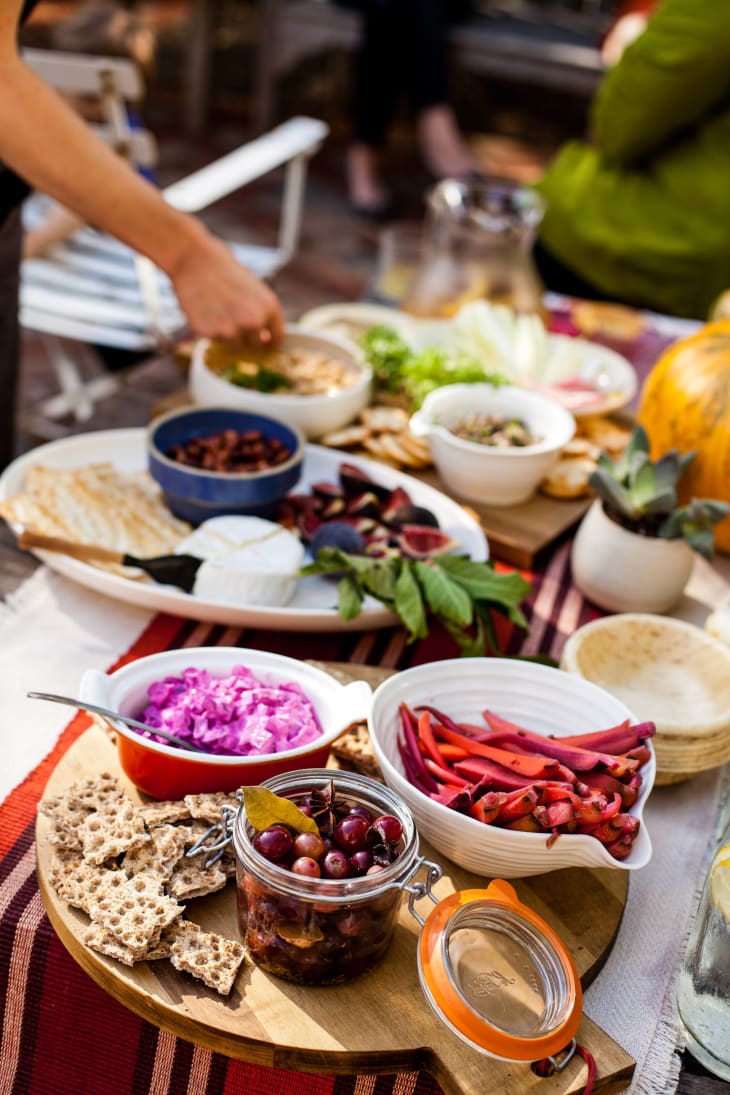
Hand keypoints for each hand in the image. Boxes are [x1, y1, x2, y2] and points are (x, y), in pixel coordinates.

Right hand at [169, 229, 284, 344]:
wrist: (193, 259)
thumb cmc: (224, 270)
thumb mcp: (253, 288)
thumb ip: (261, 312)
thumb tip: (263, 337)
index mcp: (270, 307)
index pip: (277, 338)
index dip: (269, 342)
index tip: (264, 343)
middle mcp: (254, 321)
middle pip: (255, 346)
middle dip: (247, 337)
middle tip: (234, 319)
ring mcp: (232, 329)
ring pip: (234, 345)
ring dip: (228, 334)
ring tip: (218, 311)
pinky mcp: (211, 333)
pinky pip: (214, 340)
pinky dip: (210, 330)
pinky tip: (206, 311)